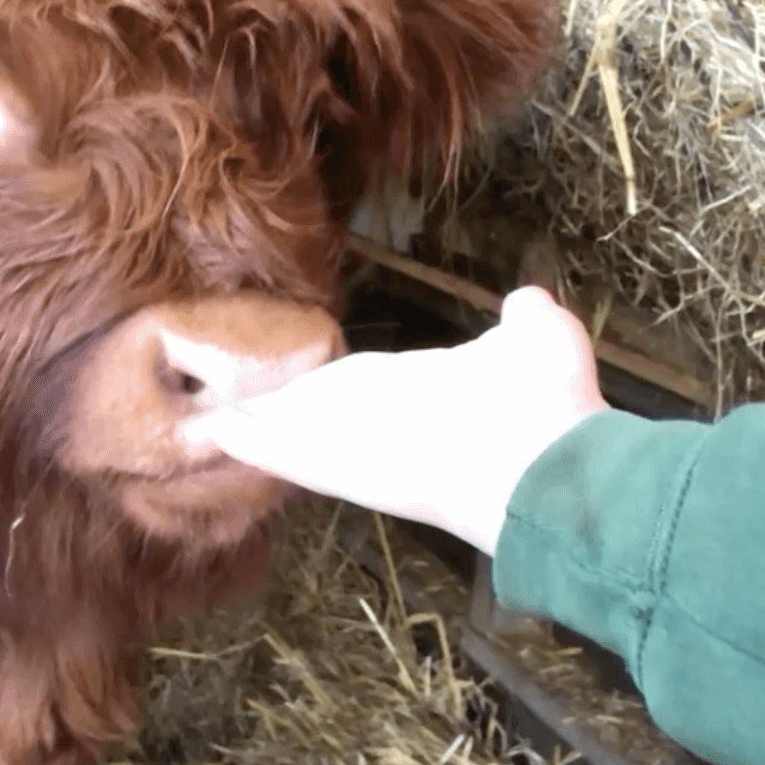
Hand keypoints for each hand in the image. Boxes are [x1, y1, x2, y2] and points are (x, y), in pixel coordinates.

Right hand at [180, 286, 609, 556]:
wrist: (543, 464)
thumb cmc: (546, 403)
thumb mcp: (541, 339)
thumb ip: (527, 318)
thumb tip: (524, 299)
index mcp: (432, 392)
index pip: (378, 386)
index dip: (347, 384)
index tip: (319, 382)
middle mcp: (394, 422)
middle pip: (332, 406)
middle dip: (296, 405)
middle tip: (252, 403)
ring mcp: (362, 446)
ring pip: (304, 426)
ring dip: (267, 420)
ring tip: (224, 418)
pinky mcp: (335, 462)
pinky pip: (286, 446)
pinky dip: (253, 438)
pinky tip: (219, 431)